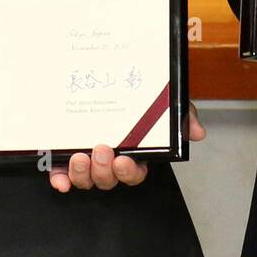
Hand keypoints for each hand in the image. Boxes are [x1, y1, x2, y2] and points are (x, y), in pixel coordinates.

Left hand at [46, 104, 203, 193]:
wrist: (102, 78)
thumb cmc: (138, 100)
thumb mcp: (163, 105)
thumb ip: (182, 116)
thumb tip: (197, 131)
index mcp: (133, 153)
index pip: (134, 172)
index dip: (128, 171)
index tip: (124, 160)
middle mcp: (109, 161)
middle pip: (108, 178)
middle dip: (104, 170)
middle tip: (101, 150)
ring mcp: (87, 160)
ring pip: (86, 178)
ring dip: (82, 173)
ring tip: (79, 156)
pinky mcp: (65, 155)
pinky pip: (62, 173)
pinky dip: (60, 178)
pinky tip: (58, 178)